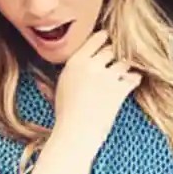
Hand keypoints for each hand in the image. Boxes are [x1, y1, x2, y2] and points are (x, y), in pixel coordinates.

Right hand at [52, 30, 141, 144]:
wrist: (76, 134)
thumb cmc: (65, 115)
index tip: (108, 44)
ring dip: (125, 68)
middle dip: (115, 56)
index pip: (97, 38)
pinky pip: (134, 77)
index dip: (104, 40)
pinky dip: (134, 80)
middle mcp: (91, 65)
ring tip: (123, 74)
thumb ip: (55, 78)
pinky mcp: (119, 90)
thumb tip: (38, 79)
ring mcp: (106, 77)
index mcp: (75, 61)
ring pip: (124, 62)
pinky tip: (130, 84)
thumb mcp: (57, 91)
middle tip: (116, 63)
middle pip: (112, 49)